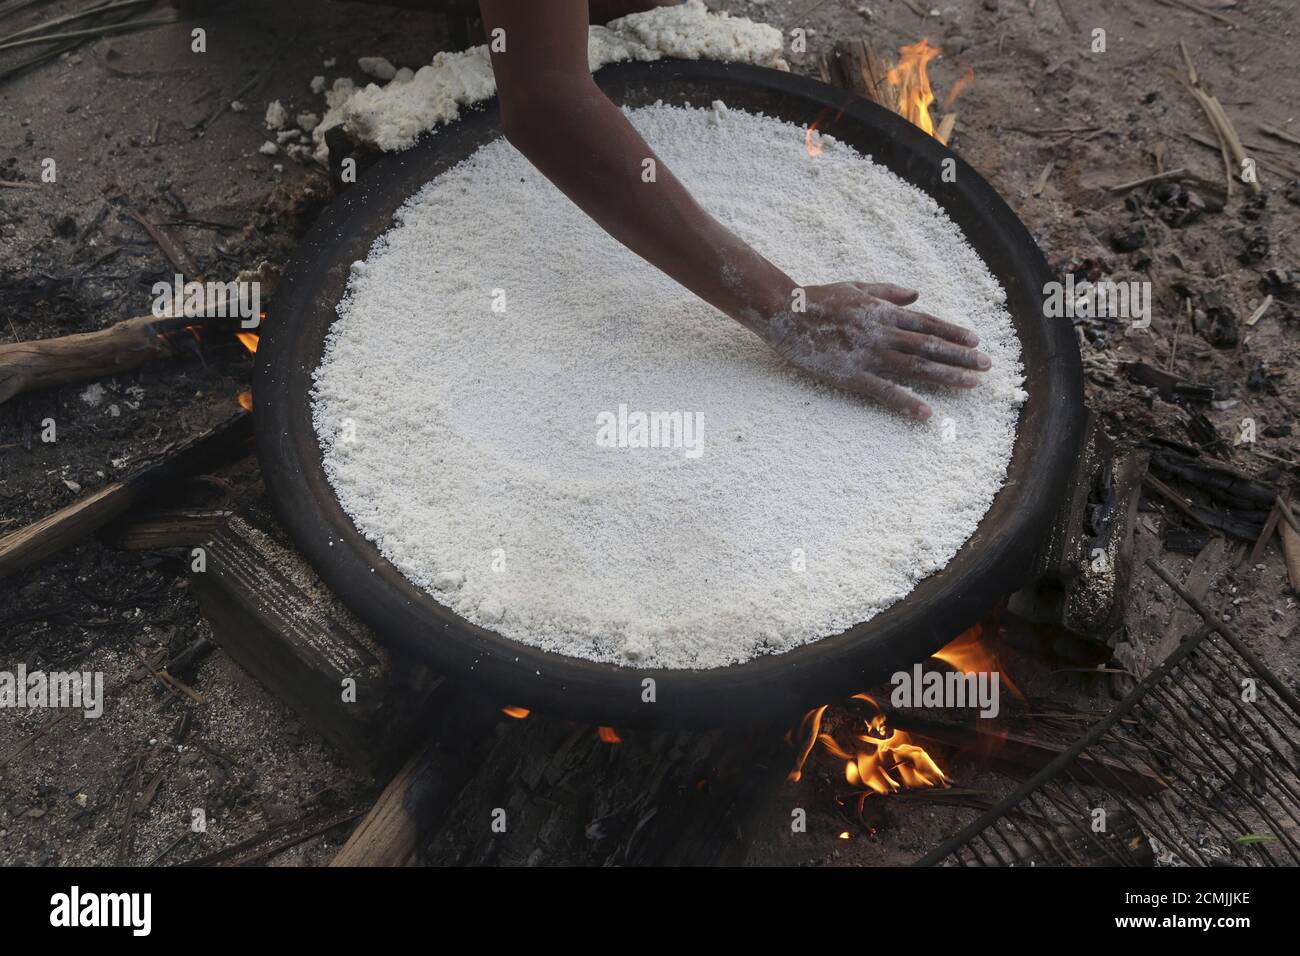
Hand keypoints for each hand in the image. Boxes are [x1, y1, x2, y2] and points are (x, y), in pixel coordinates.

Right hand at [763, 282, 991, 420]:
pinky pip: (884, 391)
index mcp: (883, 312)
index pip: (927, 323)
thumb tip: (918, 294)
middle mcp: (882, 333)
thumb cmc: (818, 298)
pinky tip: (927, 414)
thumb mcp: (856, 286)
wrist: (783, 311)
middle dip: (961, 356)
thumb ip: (888, 291)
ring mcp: (867, 355)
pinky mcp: (850, 375)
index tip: (976, 341)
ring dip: (946, 376)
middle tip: (987, 366)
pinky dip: (907, 402)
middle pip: (930, 346)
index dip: (954, 332)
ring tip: (971, 384)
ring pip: (916, 367)